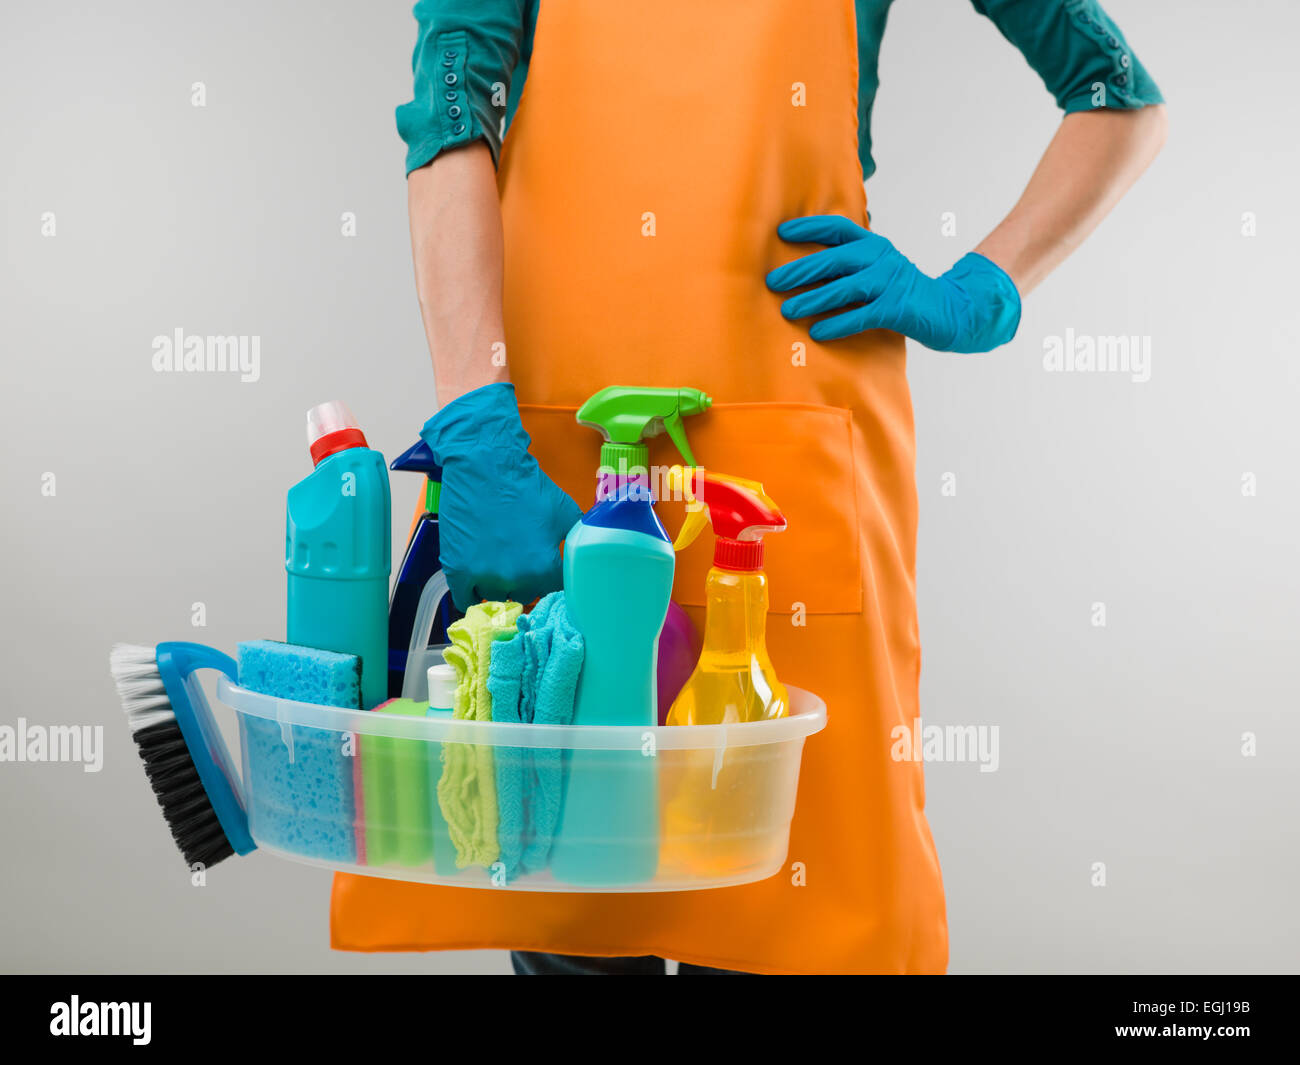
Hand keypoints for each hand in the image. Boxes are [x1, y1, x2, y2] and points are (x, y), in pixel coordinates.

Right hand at [421, 383, 581, 610]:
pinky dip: (473, 594)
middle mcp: (515, 579)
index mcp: (544, 568)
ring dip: (500, 584)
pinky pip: (466, 599)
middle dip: (526, 580)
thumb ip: (578, 539)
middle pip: (525, 594)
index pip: (554, 588)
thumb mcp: (565, 511)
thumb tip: (587, 552)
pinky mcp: (458, 570)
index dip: (552, 577)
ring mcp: (484, 577)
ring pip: (496, 596)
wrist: (485, 466)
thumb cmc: (527, 487)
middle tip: (521, 560)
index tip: (547, 569)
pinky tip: (478, 584)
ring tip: (499, 563)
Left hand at [766, 216, 1020, 353]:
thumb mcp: (876, 269)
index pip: (837, 228)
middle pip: (834, 258)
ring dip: (812, 300)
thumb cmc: (900, 291)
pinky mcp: (895, 309)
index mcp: (873, 244)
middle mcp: (880, 258)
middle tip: (772, 281)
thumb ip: (848, 264)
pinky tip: (817, 333)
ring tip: (787, 311)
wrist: (947, 310)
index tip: (781, 232)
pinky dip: (837, 324)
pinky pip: (860, 316)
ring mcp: (889, 282)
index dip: (809, 227)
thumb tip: (804, 268)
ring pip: (843, 288)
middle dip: (800, 269)